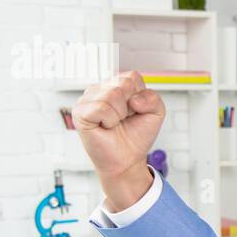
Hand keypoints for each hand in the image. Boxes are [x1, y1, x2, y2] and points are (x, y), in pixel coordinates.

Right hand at [73, 72, 164, 210]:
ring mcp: (87, 99)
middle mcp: (100, 89)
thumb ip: (153, 98)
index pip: (132, 77)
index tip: (134, 111)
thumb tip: (134, 100)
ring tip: (114, 123)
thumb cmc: (136, 136)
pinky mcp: (80, 112)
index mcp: (116, 85)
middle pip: (124, 84)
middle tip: (124, 119)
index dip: (140, 97)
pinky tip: (105, 126)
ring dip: (120, 114)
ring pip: (113, 94)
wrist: (127, 159)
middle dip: (130, 106)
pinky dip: (109, 120)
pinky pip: (101, 107)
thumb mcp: (156, 113)